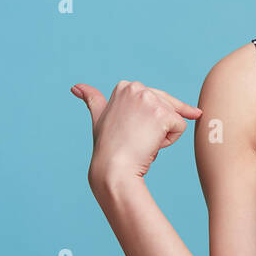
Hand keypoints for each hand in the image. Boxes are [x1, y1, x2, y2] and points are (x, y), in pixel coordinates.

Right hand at [71, 81, 202, 191]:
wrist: (113, 169)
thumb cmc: (106, 148)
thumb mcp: (98, 118)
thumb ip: (92, 99)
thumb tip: (75, 87)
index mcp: (125, 86)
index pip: (154, 100)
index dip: (146, 121)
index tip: (129, 131)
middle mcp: (137, 87)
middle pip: (167, 107)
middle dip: (156, 127)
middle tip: (134, 139)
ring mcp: (150, 100)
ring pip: (174, 116)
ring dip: (162, 134)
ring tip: (141, 141)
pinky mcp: (163, 114)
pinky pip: (181, 127)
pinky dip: (170, 140)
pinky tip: (149, 144)